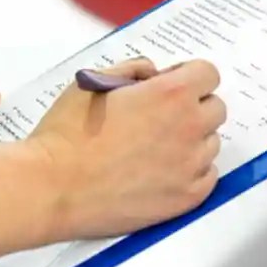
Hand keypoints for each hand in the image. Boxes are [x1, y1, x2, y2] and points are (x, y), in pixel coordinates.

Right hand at [28, 57, 225, 240]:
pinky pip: (207, 176)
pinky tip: (162, 172)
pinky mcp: (186, 197)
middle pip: (215, 108)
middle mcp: (189, 127)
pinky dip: (192, 172)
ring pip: (210, 144)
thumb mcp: (94, 82)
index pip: (208, 74)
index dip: (188, 77)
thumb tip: (154, 73)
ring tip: (154, 150)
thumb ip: (133, 69)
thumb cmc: (66, 134)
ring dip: (192, 141)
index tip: (171, 87)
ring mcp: (191, 165)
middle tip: (161, 119)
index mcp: (171, 94)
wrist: (51, 187)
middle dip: (193, 107)